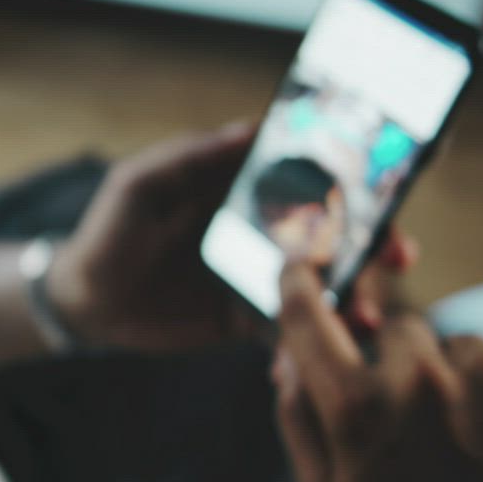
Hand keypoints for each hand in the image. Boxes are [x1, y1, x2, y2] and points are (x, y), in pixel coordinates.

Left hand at [47, 123, 414, 351]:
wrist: (83, 301)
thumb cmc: (108, 229)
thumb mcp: (140, 184)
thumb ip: (190, 157)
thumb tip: (250, 127)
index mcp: (242, 188)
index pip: (308, 176)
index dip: (353, 177)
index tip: (392, 182)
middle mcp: (261, 229)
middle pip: (332, 231)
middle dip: (373, 241)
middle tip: (399, 254)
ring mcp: (258, 275)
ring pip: (322, 283)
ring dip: (353, 295)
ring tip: (365, 315)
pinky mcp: (246, 319)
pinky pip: (289, 329)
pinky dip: (310, 341)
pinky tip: (323, 354)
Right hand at [274, 262, 482, 481]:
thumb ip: (297, 420)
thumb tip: (286, 360)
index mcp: (358, 408)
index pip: (309, 315)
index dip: (298, 283)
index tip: (300, 267)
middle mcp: (423, 377)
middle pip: (399, 329)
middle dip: (400, 363)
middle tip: (415, 421)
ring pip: (462, 345)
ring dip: (461, 379)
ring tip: (472, 441)